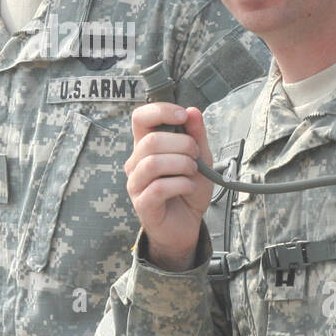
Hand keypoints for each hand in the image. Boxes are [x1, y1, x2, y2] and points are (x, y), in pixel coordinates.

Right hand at [124, 103, 214, 271]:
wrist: (186, 224)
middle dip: (182, 144)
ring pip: (153, 163)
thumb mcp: (199, 158)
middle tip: (196, 155)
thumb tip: (192, 111)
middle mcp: (136, 162)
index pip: (140, 117)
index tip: (183, 116)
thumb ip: (196, 135)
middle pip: (150, 141)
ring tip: (193, 172)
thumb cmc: (187, 190)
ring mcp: (136, 183)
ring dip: (181, 164)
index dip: (160, 111)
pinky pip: (159, 187)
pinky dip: (181, 184)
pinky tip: (189, 187)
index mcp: (146, 146)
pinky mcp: (142, 203)